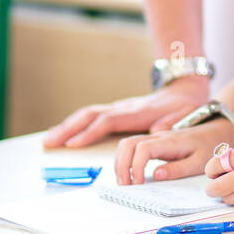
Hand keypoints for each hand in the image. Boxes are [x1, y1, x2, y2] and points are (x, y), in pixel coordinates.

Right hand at [42, 75, 208, 147]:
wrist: (185, 88)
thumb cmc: (185, 107)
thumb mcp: (186, 114)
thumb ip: (173, 123)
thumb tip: (158, 131)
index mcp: (138, 112)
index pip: (108, 121)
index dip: (90, 132)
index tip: (73, 144)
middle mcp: (125, 107)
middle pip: (91, 115)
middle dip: (69, 129)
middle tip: (50, 143)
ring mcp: (120, 107)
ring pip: (88, 113)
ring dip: (67, 126)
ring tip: (48, 140)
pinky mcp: (118, 110)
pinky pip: (93, 115)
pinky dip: (76, 124)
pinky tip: (64, 133)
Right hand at [112, 120, 233, 184]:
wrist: (217, 130)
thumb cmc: (210, 146)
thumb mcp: (200, 162)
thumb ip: (178, 169)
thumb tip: (156, 176)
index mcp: (170, 141)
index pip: (143, 149)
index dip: (135, 166)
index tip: (138, 184)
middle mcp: (158, 136)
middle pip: (128, 143)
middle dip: (121, 164)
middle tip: (124, 185)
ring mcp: (155, 137)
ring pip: (127, 143)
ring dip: (120, 161)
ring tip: (124, 181)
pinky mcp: (155, 141)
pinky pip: (133, 146)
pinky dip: (125, 158)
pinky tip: (129, 173)